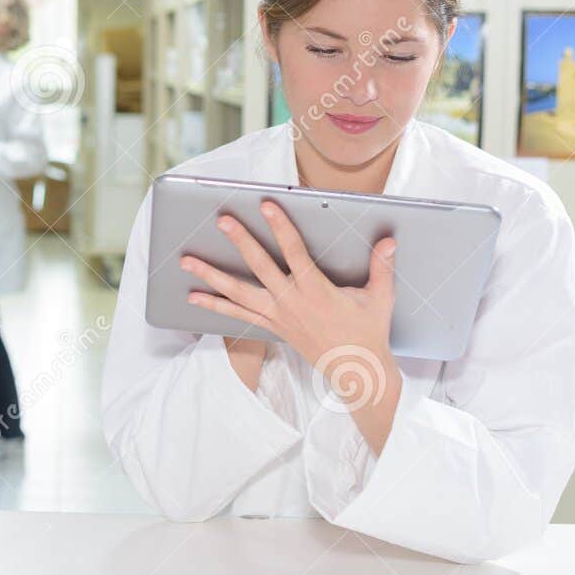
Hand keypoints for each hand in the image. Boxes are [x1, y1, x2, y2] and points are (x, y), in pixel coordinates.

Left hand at [180, 200, 402, 451]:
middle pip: (259, 266)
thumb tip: (389, 239)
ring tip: (186, 261)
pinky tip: (193, 296)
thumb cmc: (368, 331)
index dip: (280, 226)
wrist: (355, 370)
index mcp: (316, 289)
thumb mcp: (380, 297)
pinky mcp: (271, 326)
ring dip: (210, 275)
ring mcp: (277, 315)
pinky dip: (214, 305)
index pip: (294, 251)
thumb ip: (381, 266)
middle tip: (221, 221)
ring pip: (237, 292)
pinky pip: (236, 315)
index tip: (266, 205)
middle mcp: (291, 301)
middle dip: (240, 241)